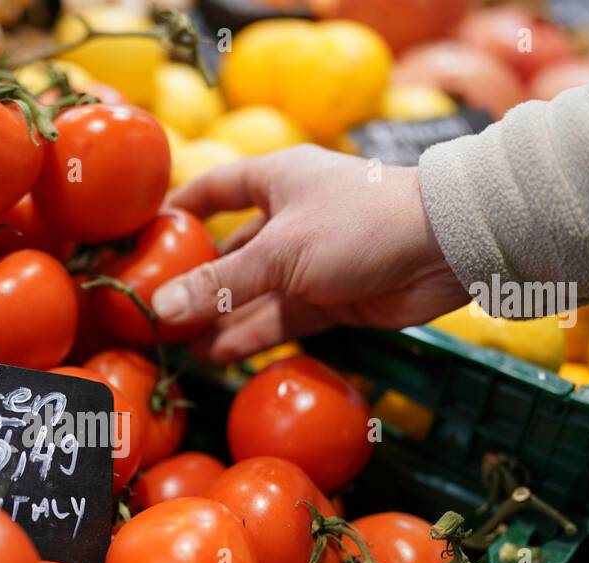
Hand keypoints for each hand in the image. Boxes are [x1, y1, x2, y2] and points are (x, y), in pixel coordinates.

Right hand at [151, 145, 468, 362]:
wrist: (446, 248)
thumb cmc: (360, 224)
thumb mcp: (279, 252)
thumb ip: (219, 284)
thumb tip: (159, 309)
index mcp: (275, 180)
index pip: (214, 190)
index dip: (178, 211)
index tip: (142, 238)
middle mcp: (287, 219)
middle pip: (228, 252)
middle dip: (193, 284)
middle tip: (153, 313)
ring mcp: (308, 262)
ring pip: (251, 294)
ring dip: (218, 319)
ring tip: (177, 346)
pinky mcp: (329, 299)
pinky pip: (278, 319)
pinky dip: (250, 337)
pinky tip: (216, 356)